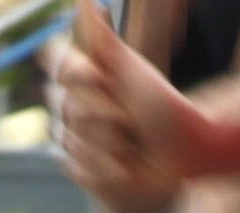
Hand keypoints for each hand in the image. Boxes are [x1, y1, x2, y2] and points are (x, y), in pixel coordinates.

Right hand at [51, 0, 192, 206]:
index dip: (75, 71)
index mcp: (83, 72)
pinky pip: (76, 166)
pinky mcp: (80, 167)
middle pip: (63, 103)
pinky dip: (106, 169)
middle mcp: (72, 101)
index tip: (99, 76)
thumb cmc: (166, 110)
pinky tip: (127, 167)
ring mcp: (73, 136)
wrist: (185, 156)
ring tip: (134, 146)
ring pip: (68, 137)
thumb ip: (103, 40)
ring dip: (108, 144)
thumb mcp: (134, 71)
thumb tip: (85, 0)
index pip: (55, 60)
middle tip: (131, 121)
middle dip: (104, 113)